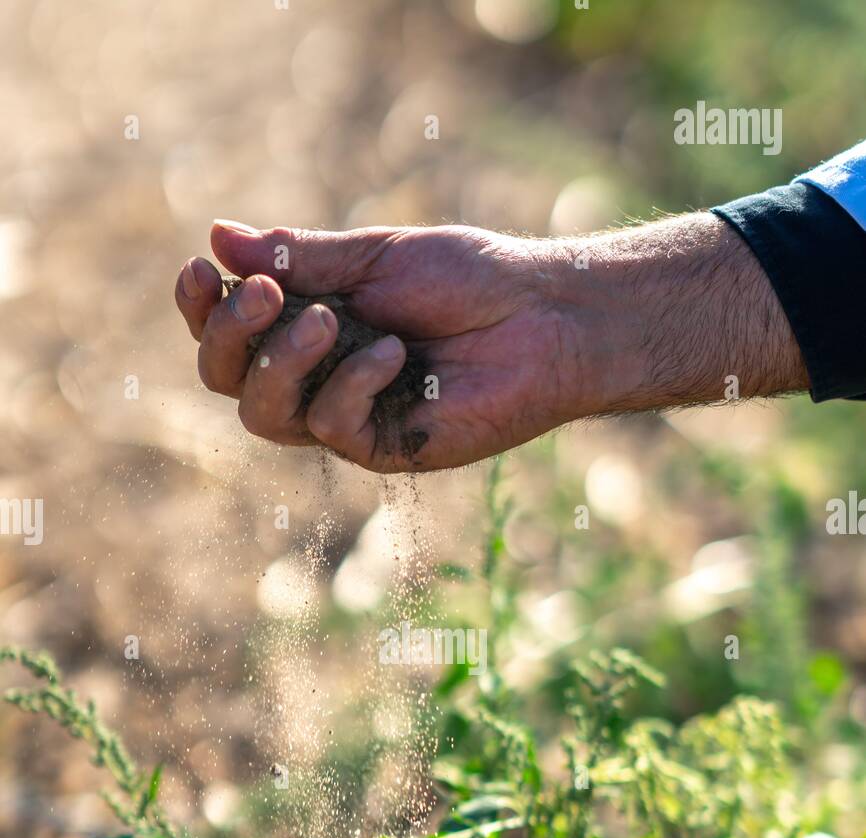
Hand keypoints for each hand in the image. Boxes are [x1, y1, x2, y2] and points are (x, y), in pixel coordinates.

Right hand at [175, 220, 580, 472]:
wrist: (544, 317)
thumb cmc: (472, 281)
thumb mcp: (378, 256)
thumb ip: (302, 256)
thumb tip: (220, 235)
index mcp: (308, 328)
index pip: (230, 334)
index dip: (202, 308)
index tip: (201, 267)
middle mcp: (317, 378)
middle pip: (228, 381)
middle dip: (229, 335)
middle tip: (268, 294)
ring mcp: (348, 418)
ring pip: (264, 415)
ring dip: (282, 362)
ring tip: (327, 318)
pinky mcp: (384, 449)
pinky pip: (331, 427)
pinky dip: (352, 383)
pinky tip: (396, 354)